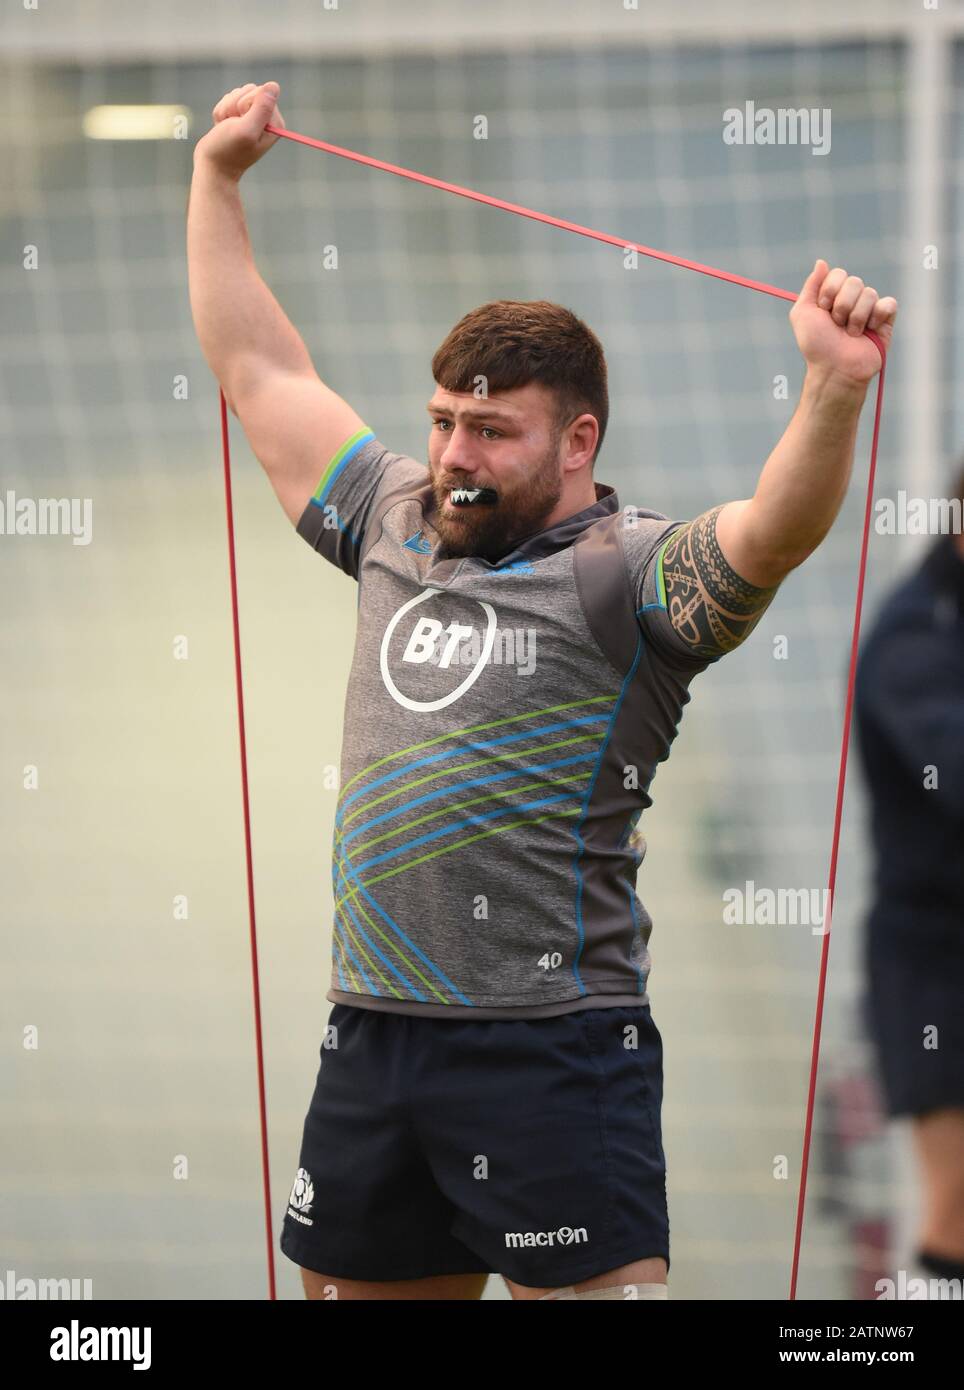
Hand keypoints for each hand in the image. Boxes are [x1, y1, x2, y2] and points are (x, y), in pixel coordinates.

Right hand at [194, 81, 285, 179]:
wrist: (213, 167)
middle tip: (232, 126)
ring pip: (236, 94)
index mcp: (274, 122)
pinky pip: (227, 100)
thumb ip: (262, 108)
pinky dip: (221, 112)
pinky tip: (222, 127)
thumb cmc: (228, 151)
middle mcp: (266, 119)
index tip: (241, 122)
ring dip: (226, 109)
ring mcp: (252, 117)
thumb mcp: (246, 129)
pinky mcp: (238, 117)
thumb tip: (274, 86)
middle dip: (234, 105)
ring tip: (226, 128)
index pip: (261, 92)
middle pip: (249, 90)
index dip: (245, 103)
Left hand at [789, 259, 896, 385]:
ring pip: (869, 293)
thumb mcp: (802, 314)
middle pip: (854, 281)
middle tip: (837, 325)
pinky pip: (889, 303)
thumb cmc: (816, 346)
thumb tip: (821, 262)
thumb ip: (811, 286)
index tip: (823, 310)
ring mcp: (870, 309)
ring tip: (851, 334)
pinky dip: (878, 316)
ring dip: (856, 317)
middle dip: (841, 306)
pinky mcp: (886, 320)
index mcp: (834, 295)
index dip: (829, 292)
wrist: (834, 368)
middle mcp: (852, 299)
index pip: (838, 274)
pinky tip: (870, 330)